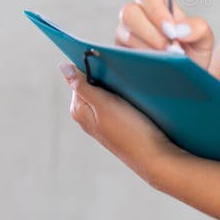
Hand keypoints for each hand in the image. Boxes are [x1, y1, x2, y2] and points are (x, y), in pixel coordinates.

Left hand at [58, 63, 181, 184]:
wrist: (156, 158)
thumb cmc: (130, 131)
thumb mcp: (105, 105)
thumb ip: (83, 86)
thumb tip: (63, 66)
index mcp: (79, 109)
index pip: (80, 76)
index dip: (94, 65)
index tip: (110, 61)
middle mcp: (87, 116)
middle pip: (93, 83)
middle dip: (107, 75)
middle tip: (124, 72)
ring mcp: (103, 121)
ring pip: (107, 92)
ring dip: (118, 85)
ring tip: (132, 85)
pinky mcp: (118, 124)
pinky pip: (117, 102)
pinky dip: (125, 95)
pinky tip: (137, 96)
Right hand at [115, 0, 213, 69]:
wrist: (184, 81)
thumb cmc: (193, 56)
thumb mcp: (204, 41)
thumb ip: (199, 28)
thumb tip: (180, 29)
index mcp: (158, 5)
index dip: (158, 12)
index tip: (172, 31)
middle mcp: (137, 16)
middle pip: (129, 12)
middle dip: (150, 31)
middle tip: (168, 49)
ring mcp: (125, 35)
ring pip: (123, 33)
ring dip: (145, 48)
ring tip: (164, 61)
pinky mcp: (119, 54)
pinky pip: (119, 54)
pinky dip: (137, 61)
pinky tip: (152, 68)